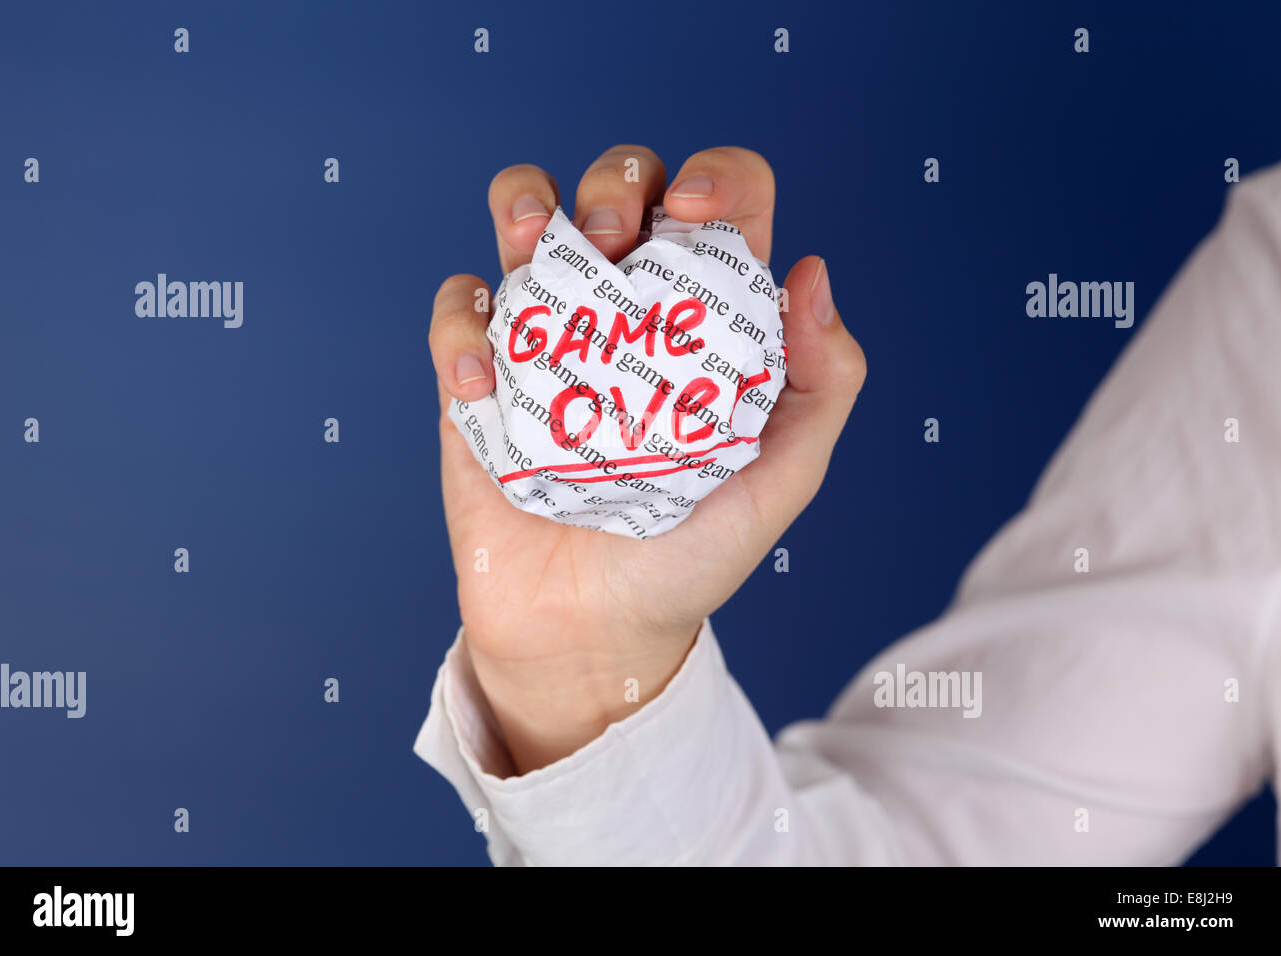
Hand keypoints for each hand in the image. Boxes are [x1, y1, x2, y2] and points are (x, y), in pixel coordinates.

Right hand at [429, 145, 865, 773]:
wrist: (590, 632)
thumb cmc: (692, 558)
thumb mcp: (781, 481)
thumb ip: (822, 385)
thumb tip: (812, 271)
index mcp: (708, 318)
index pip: (723, 203)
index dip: (718, 177)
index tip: (698, 214)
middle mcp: (628, 309)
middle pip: (621, 184)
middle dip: (616, 181)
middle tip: (616, 241)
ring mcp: (549, 335)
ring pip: (526, 212)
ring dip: (526, 203)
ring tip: (539, 248)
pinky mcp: (480, 374)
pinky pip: (458, 308)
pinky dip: (459, 328)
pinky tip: (482, 387)